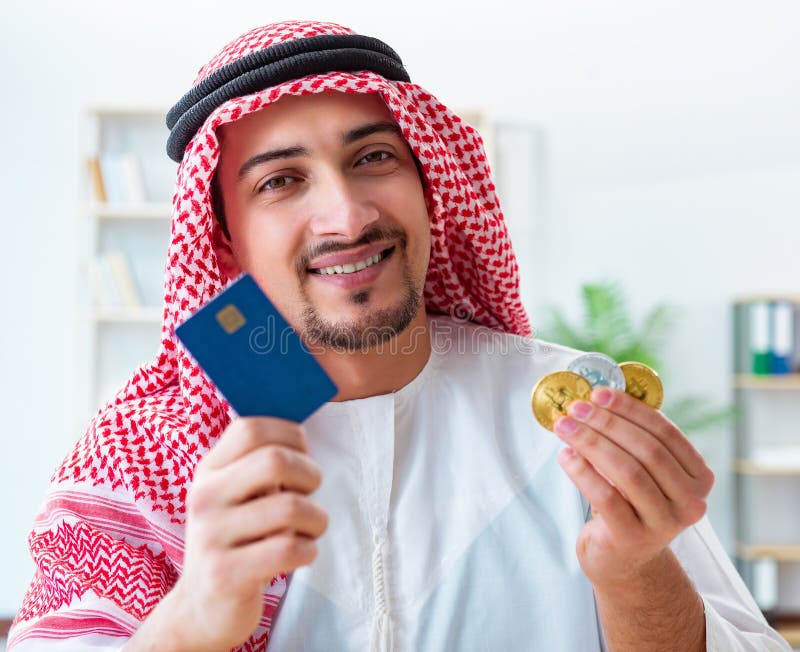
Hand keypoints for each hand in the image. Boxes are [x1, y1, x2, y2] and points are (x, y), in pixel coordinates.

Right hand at [163, 417, 327, 650]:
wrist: (203, 607)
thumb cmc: (238, 538)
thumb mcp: (237, 494)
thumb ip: (260, 461)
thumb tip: (301, 429)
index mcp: (209, 470)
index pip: (251, 429)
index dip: (290, 434)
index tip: (303, 454)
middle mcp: (204, 497)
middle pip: (274, 461)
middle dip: (310, 474)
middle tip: (311, 492)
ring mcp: (210, 536)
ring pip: (290, 508)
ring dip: (317, 518)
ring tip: (310, 529)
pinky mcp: (224, 574)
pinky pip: (288, 549)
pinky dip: (309, 550)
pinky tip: (300, 554)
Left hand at [553, 386, 713, 590]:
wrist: (622, 557)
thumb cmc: (629, 501)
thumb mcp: (641, 469)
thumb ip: (632, 437)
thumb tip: (598, 395)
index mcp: (698, 476)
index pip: (666, 432)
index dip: (630, 409)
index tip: (598, 393)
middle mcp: (691, 502)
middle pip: (646, 450)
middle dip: (606, 423)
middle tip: (575, 407)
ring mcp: (664, 523)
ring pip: (627, 472)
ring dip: (591, 443)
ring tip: (564, 427)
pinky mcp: (634, 538)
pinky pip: (606, 497)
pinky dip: (583, 471)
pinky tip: (565, 456)